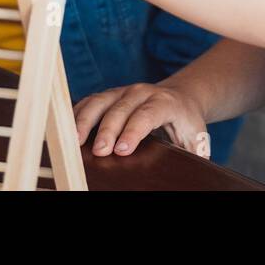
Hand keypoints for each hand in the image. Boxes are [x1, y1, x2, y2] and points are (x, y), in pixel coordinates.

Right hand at [74, 81, 210, 158]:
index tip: (122, 150)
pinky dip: (76, 114)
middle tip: (99, 152)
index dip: (133, 131)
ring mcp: (123, 91)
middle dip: (108, 130)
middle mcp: (142, 92)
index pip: (147, 114)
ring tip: (74, 141)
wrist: (181, 96)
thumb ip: (196, 154)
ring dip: (85, 120)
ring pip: (100, 101)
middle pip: (121, 108)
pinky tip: (67, 130)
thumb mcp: (196, 138)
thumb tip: (197, 173)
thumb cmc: (186, 123)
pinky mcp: (109, 95)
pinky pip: (89, 101)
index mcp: (165, 102)